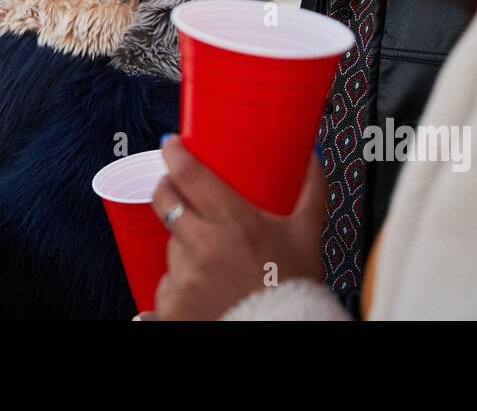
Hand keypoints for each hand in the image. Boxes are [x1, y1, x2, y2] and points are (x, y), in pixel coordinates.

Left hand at [150, 136, 326, 320]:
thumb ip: (311, 192)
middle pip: (165, 201)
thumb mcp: (306, 236)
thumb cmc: (294, 289)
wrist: (284, 331)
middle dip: (168, 191)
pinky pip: (166, 284)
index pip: (189, 174)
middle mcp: (203, 247)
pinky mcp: (172, 305)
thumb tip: (311, 158)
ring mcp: (184, 277)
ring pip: (170, 245)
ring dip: (184, 245)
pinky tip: (203, 288)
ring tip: (212, 258)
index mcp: (233, 222)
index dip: (175, 154)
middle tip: (179, 191)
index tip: (172, 145)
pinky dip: (180, 284)